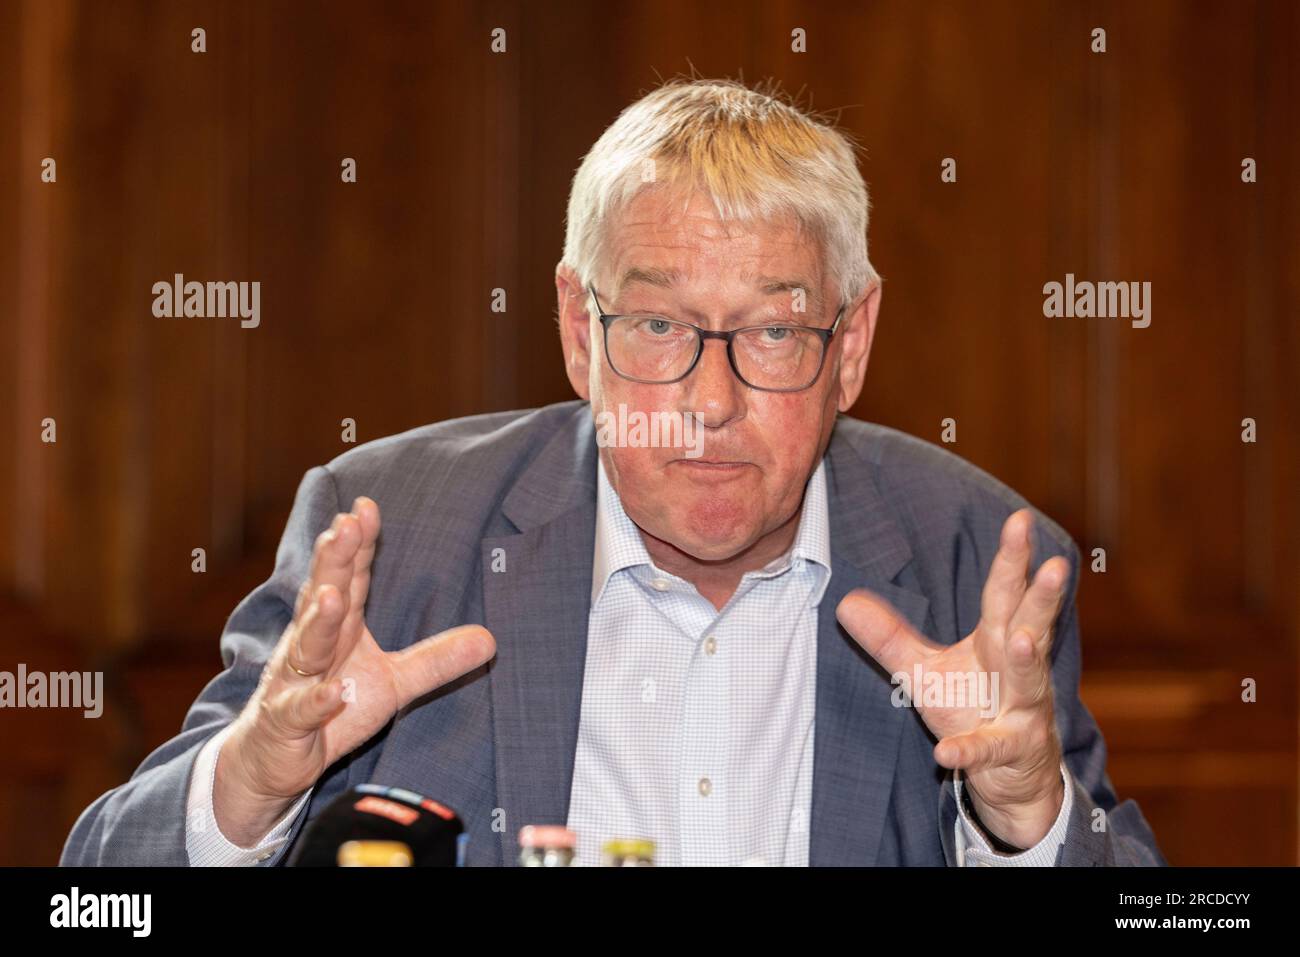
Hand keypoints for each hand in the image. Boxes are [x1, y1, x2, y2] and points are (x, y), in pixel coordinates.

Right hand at [214, 496, 495, 845]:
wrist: (270, 760)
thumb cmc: (330, 708)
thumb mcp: (393, 684)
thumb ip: (435, 659)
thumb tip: (491, 638)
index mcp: (338, 628)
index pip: (350, 579)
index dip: (358, 544)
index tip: (367, 507)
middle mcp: (311, 645)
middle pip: (324, 595)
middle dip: (334, 561)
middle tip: (345, 525)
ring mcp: (293, 682)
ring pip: (306, 646)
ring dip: (320, 620)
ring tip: (334, 595)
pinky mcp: (286, 723)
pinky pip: (301, 710)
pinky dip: (318, 701)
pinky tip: (334, 692)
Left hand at [836, 509, 1068, 847]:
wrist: (1011, 778)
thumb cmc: (974, 710)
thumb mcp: (924, 673)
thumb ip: (889, 637)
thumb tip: (845, 601)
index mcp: (996, 642)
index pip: (1003, 594)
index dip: (1012, 558)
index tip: (1020, 520)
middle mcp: (1018, 670)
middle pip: (1030, 625)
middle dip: (1042, 596)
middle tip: (1056, 563)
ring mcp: (1022, 712)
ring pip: (1029, 683)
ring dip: (1027, 661)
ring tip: (1022, 640)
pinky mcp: (1013, 753)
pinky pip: (990, 749)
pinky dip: (969, 750)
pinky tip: (945, 752)